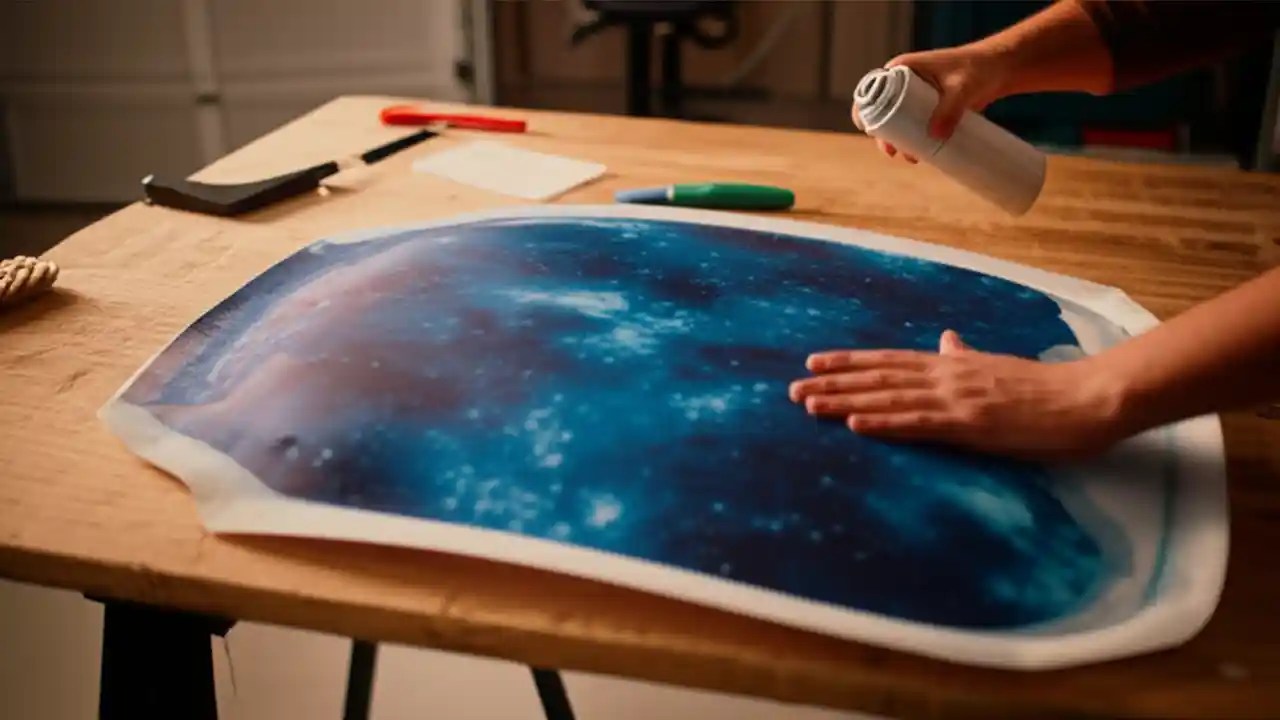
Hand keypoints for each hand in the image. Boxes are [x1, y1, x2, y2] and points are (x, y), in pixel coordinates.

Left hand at [788, 331, 1129, 459]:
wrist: (1087, 397)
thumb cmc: (1047, 387)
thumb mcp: (998, 365)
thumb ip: (967, 356)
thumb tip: (947, 340)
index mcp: (952, 363)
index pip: (889, 359)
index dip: (850, 362)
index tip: (814, 363)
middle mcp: (946, 374)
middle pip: (878, 377)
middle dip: (834, 384)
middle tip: (791, 389)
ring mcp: (956, 398)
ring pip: (889, 398)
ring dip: (846, 402)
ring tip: (809, 405)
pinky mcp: (970, 424)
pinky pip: (917, 423)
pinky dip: (883, 423)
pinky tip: (854, 424)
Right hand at [867, 44, 1013, 163]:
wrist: (1000, 69)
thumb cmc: (979, 69)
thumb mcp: (962, 88)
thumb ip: (950, 109)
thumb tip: (936, 136)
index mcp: (903, 69)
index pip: (873, 89)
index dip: (865, 110)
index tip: (870, 131)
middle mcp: (905, 82)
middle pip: (882, 111)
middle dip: (883, 134)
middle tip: (893, 152)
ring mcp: (916, 96)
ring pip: (898, 122)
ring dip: (899, 141)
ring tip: (912, 158)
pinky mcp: (929, 109)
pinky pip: (914, 126)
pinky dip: (913, 140)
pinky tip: (919, 155)